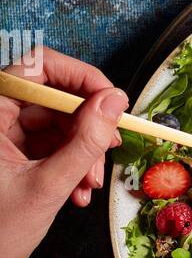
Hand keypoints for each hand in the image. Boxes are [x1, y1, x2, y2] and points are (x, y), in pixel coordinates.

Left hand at [0, 48, 127, 257]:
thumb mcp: (48, 186)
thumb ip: (85, 142)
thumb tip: (115, 102)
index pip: (36, 66)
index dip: (79, 76)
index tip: (111, 101)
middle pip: (53, 95)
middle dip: (87, 124)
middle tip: (110, 147)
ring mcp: (4, 135)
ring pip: (58, 122)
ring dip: (83, 151)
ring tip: (89, 184)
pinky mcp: (13, 153)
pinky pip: (52, 144)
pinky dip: (72, 165)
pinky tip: (78, 191)